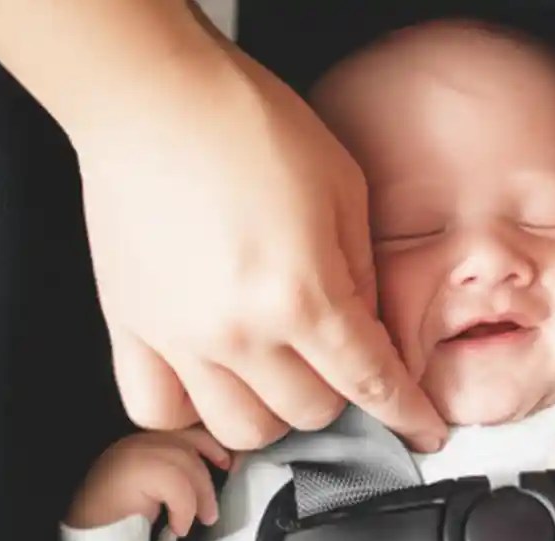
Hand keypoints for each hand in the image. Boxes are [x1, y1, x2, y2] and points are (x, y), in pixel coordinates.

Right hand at [65, 428, 230, 532]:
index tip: (227, 462)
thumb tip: (214, 473)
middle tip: (210, 514)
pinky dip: (184, 509)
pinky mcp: (133, 471)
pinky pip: (176, 484)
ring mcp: (132, 453)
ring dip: (198, 499)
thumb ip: (175, 475)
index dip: (210, 444)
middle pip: (190, 446)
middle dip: (207, 481)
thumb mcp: (152, 493)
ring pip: (186, 464)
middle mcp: (135, 442)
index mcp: (140, 443)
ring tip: (191, 523)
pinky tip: (176, 528)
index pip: (184, 431)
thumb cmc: (118, 522)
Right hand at [73, 39, 446, 451]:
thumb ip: (364, 273)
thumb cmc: (251, 127)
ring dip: (272, 412)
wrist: (155, 95)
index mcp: (303, 296)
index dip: (408, 414)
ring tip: (277, 375)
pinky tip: (210, 384)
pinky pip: (157, 411)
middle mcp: (241, 332)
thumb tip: (370, 329)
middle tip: (337, 360)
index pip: (371, 384)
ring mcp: (180, 338)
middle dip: (339, 394)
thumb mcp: (345, 191)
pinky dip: (190, 412)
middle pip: (310, 414)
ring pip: (241, 429)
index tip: (424, 431)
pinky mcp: (130, 328)